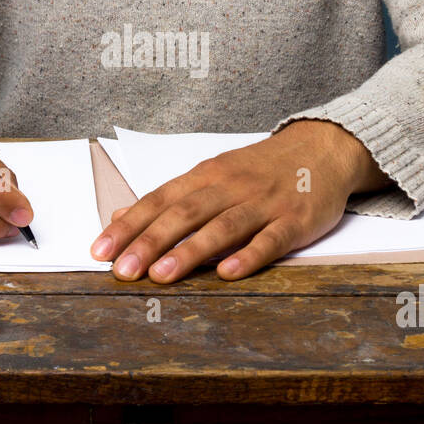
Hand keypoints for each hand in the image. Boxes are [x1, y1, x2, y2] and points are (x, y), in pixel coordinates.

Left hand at [90, 120, 389, 281]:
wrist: (323, 148)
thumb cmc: (260, 169)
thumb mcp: (213, 175)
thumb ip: (170, 199)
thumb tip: (119, 218)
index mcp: (206, 175)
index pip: (160, 200)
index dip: (129, 226)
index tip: (100, 250)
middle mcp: (231, 186)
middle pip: (185, 213)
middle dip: (150, 242)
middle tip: (122, 271)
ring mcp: (264, 203)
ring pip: (223, 227)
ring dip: (190, 251)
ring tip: (161, 275)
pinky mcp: (295, 220)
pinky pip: (270, 239)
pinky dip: (249, 255)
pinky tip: (227, 273)